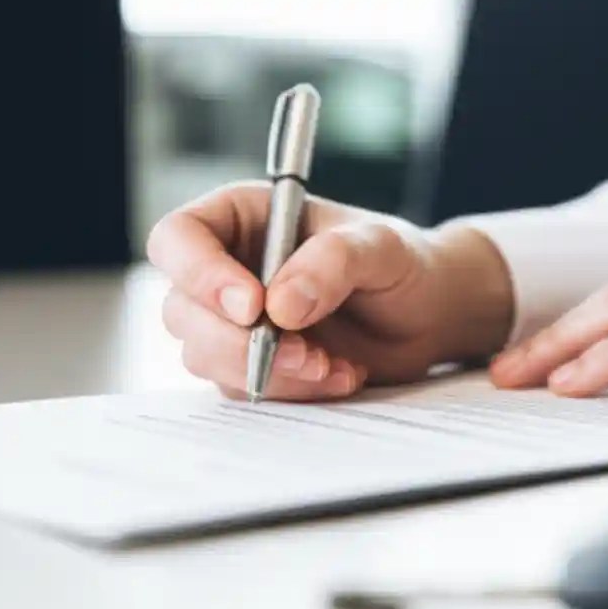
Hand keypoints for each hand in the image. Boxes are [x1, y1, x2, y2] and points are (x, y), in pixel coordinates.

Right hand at [147, 182, 512, 399]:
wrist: (428, 316)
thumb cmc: (402, 264)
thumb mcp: (380, 247)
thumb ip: (332, 262)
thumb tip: (280, 305)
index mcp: (242, 218)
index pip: (179, 238)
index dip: (199, 274)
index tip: (253, 307)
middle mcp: (226, 267)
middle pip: (182, 310)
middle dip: (237, 342)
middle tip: (304, 352)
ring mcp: (234, 321)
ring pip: (206, 356)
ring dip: (268, 371)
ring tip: (333, 365)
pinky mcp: (252, 363)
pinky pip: (244, 387)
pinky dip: (290, 390)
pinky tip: (339, 375)